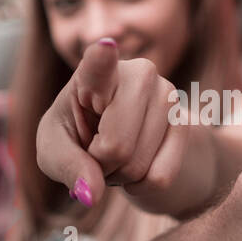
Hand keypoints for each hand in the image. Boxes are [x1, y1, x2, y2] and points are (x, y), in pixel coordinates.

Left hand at [37, 38, 195, 211]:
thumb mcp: (55, 151)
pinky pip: (160, 177)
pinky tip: (140, 166)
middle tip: (97, 152)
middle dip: (101, 164)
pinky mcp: (186, 123)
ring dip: (122, 175)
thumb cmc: (79, 140)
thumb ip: (67, 167)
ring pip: (138, 165)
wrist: (126, 146)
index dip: (102, 59)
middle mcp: (138, 73)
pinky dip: (143, 185)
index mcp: (94, 74)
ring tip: (118, 156)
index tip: (105, 47)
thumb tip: (92, 192)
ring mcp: (168, 96)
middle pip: (116, 146)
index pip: (99, 65)